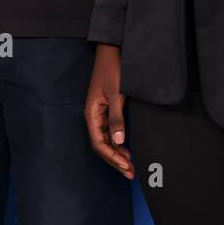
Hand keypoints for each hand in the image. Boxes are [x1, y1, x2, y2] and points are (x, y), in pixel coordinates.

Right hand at [85, 44, 133, 179]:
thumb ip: (116, 118)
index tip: (126, 167)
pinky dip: (118, 144)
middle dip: (115, 161)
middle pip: (102, 145)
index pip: (99, 143)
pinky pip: (110, 132)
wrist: (112, 51)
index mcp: (92, 114)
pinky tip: (126, 150)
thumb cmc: (113, 70)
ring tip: (130, 166)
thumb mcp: (116, 94)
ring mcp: (100, 113)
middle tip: (131, 173)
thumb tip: (118, 142)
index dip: (112, 158)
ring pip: (106, 140)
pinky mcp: (108, 109)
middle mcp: (94, 116)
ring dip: (117, 154)